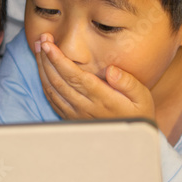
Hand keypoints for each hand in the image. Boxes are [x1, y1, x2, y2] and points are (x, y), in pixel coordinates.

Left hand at [35, 34, 155, 121]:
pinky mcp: (70, 118)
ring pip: (52, 89)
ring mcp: (76, 114)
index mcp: (102, 99)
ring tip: (39, 48)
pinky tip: (43, 69)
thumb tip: (112, 70)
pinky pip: (52, 100)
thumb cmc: (138, 114)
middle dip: (47, 58)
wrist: (130, 142)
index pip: (74, 76)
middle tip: (43, 39)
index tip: (49, 44)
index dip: (59, 59)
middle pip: (59, 80)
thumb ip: (128, 82)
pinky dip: (44, 82)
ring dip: (43, 68)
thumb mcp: (142, 97)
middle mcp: (85, 107)